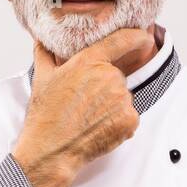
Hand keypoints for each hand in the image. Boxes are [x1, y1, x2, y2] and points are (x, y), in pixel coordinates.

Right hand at [11, 29, 151, 186]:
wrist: (52, 150)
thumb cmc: (45, 115)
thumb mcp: (41, 78)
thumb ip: (45, 54)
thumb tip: (42, 41)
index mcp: (89, 61)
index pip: (123, 40)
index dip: (137, 36)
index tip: (145, 37)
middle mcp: (109, 76)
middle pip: (117, 76)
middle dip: (105, 87)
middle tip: (85, 103)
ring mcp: (122, 99)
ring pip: (122, 97)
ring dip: (111, 106)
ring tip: (88, 118)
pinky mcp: (130, 120)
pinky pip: (129, 116)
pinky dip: (118, 123)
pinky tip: (98, 128)